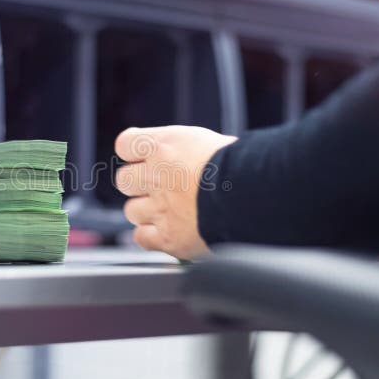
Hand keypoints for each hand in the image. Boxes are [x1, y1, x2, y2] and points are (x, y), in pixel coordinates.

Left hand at [114, 126, 236, 259]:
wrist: (255, 194)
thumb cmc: (242, 165)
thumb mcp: (208, 141)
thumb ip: (182, 150)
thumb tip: (175, 154)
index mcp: (165, 146)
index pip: (125, 144)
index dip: (134, 152)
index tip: (146, 158)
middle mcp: (156, 176)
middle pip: (124, 180)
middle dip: (139, 184)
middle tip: (162, 188)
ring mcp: (160, 208)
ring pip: (131, 211)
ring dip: (146, 212)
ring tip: (171, 211)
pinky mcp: (169, 237)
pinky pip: (141, 238)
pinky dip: (151, 237)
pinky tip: (168, 232)